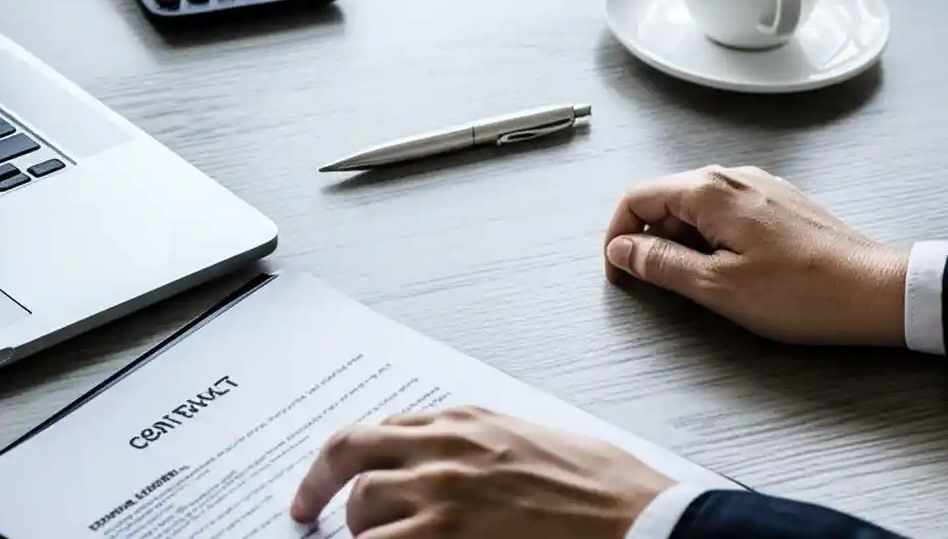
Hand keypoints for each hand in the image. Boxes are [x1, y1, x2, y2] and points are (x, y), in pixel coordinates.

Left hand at [289, 406, 672, 538]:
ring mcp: (440, 495)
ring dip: (361, 532)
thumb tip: (455, 466)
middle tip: (305, 507)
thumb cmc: (605, 490)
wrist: (642, 522)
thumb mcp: (534, 441)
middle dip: (321, 484)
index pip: (382, 428)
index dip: (348, 455)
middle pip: (350, 453)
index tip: (332, 474)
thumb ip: (482, 445)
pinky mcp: (443, 538)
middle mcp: (442, 449)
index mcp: (465, 420)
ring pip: (362, 510)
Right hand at [604, 165, 908, 345]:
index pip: (636, 197)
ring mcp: (760, 187)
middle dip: (649, 239)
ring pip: (696, 206)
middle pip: (665, 199)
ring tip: (701, 284)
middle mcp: (733, 177)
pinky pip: (726, 212)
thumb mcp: (716, 287)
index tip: (619, 269)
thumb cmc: (805, 292)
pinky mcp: (780, 203)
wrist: (877, 292)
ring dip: (682, 242)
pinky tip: (733, 272)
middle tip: (657, 283)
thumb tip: (622, 249)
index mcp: (710, 191)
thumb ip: (660, 264)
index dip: (618, 235)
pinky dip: (712, 239)